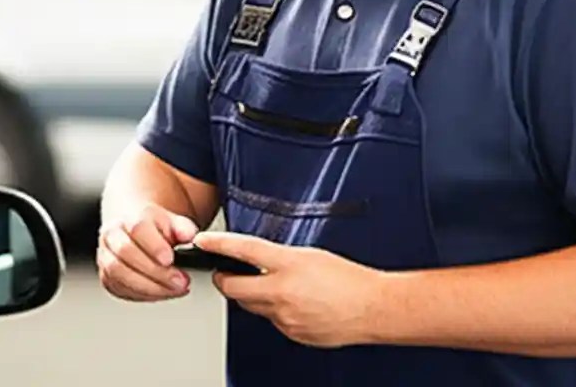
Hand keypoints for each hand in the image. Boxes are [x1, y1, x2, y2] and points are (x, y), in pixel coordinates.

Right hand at [97, 204, 198, 301]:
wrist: (134, 231)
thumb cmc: (154, 228)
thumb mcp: (173, 222)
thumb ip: (183, 228)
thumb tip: (188, 236)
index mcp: (128, 217)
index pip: (137, 228)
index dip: (154, 245)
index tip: (170, 259)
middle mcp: (112, 236)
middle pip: (126, 252)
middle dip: (155, 271)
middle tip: (179, 281)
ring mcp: (106, 257)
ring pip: (119, 274)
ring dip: (149, 287)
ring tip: (174, 289)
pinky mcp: (107, 277)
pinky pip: (120, 289)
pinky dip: (143, 295)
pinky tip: (162, 292)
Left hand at [195, 231, 386, 347]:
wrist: (372, 309)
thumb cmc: (350, 279)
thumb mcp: (311, 255)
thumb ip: (282, 258)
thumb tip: (261, 261)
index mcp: (289, 264)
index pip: (243, 250)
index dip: (218, 245)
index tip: (203, 241)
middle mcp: (282, 292)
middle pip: (233, 288)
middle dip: (224, 279)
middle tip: (224, 272)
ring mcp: (284, 317)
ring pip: (251, 306)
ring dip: (251, 296)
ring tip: (268, 286)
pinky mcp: (291, 333)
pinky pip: (272, 321)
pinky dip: (274, 311)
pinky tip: (293, 305)